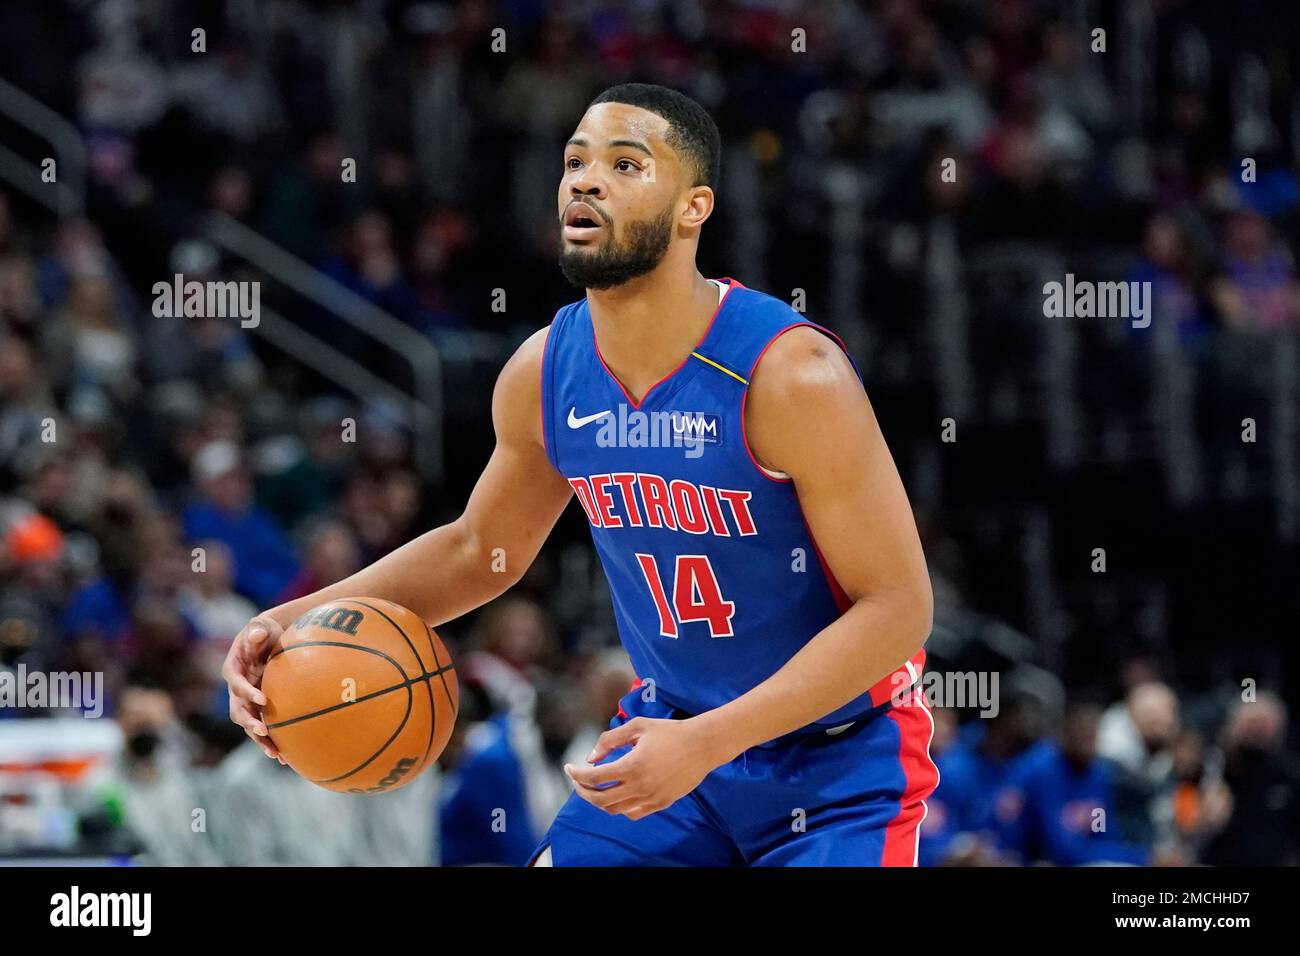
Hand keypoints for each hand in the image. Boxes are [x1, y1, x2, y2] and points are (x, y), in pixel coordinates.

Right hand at [222, 615, 284, 761]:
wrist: (268, 639)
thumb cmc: (264, 631)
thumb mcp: (260, 627)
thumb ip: (257, 632)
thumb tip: (258, 633)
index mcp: (233, 670)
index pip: (236, 684)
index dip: (247, 692)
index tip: (263, 699)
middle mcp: (236, 689)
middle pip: (238, 710)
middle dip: (249, 722)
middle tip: (263, 730)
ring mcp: (246, 701)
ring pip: (249, 724)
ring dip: (260, 739)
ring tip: (274, 753)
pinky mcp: (257, 709)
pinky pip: (262, 727)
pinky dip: (271, 740)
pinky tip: (284, 756)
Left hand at [563, 716, 726, 820]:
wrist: (702, 745)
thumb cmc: (669, 731)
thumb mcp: (637, 726)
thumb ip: (610, 740)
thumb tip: (591, 757)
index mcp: (632, 765)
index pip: (594, 778)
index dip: (576, 774)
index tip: (569, 767)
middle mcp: (640, 786)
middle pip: (600, 799)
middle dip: (582, 791)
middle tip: (577, 781)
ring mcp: (651, 798)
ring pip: (615, 809)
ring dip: (599, 801)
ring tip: (594, 788)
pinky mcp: (661, 803)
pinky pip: (633, 812)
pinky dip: (619, 807)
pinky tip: (617, 794)